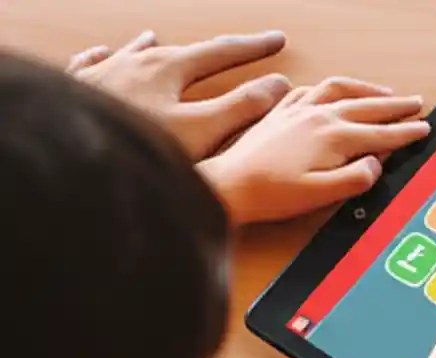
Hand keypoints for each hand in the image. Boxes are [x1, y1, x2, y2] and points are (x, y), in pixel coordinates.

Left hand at [68, 30, 290, 159]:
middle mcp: (134, 62)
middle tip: (231, 47)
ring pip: (131, 53)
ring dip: (149, 48)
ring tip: (154, 37)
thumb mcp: (201, 130)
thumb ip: (241, 107)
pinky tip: (99, 54)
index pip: (221, 52)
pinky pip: (90, 64)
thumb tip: (277, 84)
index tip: (276, 40)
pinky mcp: (77, 89)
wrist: (72, 154)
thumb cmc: (138, 146)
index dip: (252, 48)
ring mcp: (102, 73)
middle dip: (209, 50)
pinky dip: (101, 58)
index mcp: (168, 68)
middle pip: (179, 51)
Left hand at [198, 78, 429, 224]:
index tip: (424, 128)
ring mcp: (298, 110)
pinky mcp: (281, 112)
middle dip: (395, 105)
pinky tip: (332, 92)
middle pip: (367, 106)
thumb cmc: (272, 193)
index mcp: (334, 137)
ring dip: (367, 89)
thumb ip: (355, 179)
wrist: (229, 185)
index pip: (380, 134)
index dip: (406, 132)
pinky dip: (329, 88)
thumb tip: (377, 164)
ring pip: (340, 89)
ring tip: (385, 92)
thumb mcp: (321, 195)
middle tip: (416, 104)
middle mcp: (318, 116)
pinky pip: (311, 89)